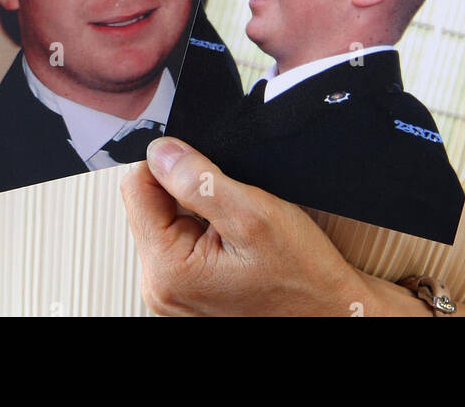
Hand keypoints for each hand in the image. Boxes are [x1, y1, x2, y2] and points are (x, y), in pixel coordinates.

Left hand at [121, 136, 374, 316]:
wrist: (329, 313)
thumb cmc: (300, 276)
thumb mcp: (252, 214)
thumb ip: (198, 180)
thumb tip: (160, 151)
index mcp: (167, 270)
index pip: (136, 187)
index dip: (170, 164)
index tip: (204, 169)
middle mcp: (160, 287)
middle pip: (149, 203)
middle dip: (186, 190)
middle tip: (231, 206)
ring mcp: (172, 291)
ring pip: (166, 218)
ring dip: (198, 209)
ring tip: (235, 225)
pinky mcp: (186, 290)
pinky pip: (181, 239)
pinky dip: (205, 228)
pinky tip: (233, 239)